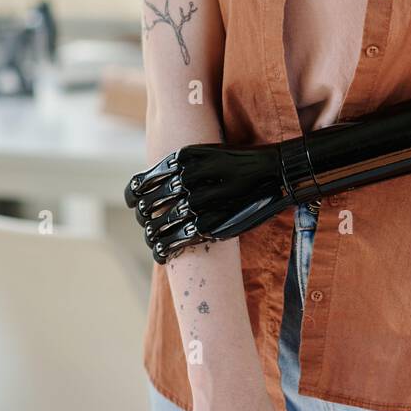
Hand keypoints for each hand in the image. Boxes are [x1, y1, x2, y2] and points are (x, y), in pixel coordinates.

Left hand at [127, 142, 285, 260]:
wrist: (277, 172)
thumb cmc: (243, 165)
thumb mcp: (210, 155)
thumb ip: (185, 169)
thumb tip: (159, 186)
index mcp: (183, 158)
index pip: (142, 182)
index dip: (133, 197)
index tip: (136, 205)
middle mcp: (186, 178)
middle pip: (150, 206)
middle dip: (146, 220)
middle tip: (150, 226)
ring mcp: (198, 202)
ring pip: (159, 226)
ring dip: (153, 238)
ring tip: (155, 244)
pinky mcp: (208, 224)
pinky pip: (175, 241)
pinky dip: (164, 250)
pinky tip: (163, 254)